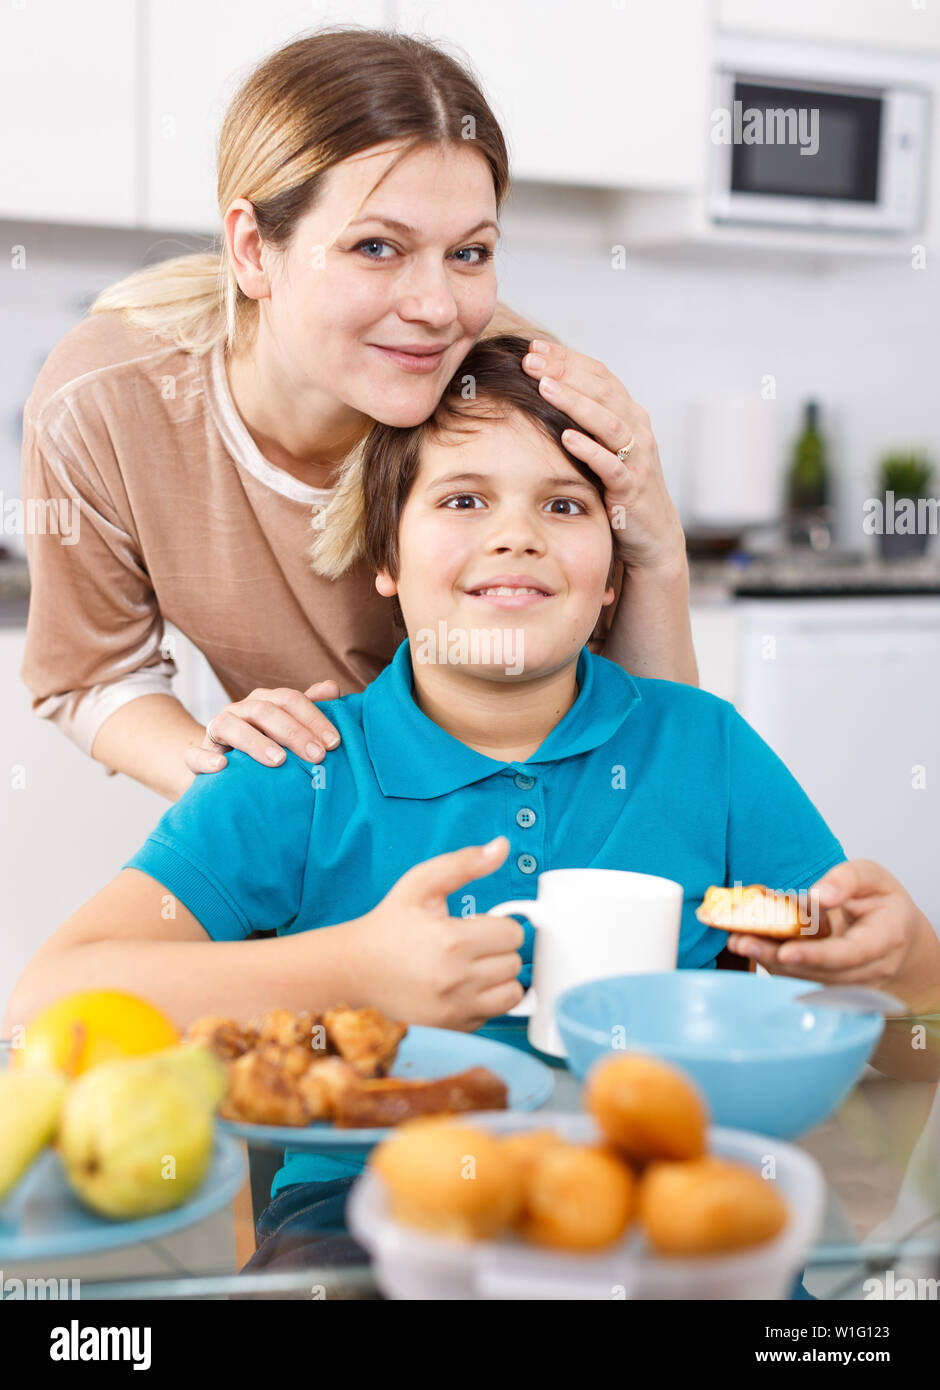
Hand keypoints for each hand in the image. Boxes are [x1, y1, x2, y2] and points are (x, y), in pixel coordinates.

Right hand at [184, 680, 341, 775]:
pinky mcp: (196, 756)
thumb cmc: (265, 745)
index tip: (334, 742)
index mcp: (264, 701)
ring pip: (230, 726)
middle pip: (264, 711)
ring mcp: (216, 731)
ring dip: (256, 742)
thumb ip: (310, 707)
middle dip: (293, 732)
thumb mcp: (288, 727)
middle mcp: (239, 711)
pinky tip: (223, 765)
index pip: (290, 699)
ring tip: (279, 761)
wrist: (224, 768)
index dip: (313, 718)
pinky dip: (207, 759)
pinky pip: (196, 755)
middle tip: (317, 756)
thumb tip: (332, 688)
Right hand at [347, 836, 524, 1029]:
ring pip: (511, 994)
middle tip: (470, 943)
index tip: (478, 924)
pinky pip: (493, 1015)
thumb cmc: (389, 924)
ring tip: (472, 965)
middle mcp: (456, 980)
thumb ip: (464, 863)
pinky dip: (485, 1001)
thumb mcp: (421, 883)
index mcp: (452, 941)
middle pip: (514, 964)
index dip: (498, 924)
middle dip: (498, 950)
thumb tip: (502, 846)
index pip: (513, 934)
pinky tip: (461, 986)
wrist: (354, 969)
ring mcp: (454, 1009)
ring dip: (499, 978)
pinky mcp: (452, 1028)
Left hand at [521, 338, 685, 572]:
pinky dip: (590, 450)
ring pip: (608, 422)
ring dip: (575, 402)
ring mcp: (637, 458)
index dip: (567, 359)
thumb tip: (540, 396)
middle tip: (531, 359)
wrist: (652, 535)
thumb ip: (582, 423)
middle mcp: (637, 429)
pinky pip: (612, 465)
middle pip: (602, 390)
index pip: (598, 375)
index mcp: (628, 414)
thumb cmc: (619, 489)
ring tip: (544, 387)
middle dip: (565, 372)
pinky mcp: (632, 488)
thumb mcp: (603, 448)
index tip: (534, 346)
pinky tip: (567, 437)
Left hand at [726, 859, 939, 1010]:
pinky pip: (800, 976)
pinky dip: (773, 961)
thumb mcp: (873, 877)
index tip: (788, 951)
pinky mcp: (830, 984)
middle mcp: (869, 969)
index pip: (850, 954)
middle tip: (743, 942)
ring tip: (737, 941)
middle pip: (820, 971)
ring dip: (769, 961)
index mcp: (886, 939)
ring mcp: (850, 982)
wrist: (896, 934)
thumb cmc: (883, 902)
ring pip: (806, 978)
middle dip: (779, 958)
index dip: (817, 955)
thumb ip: (848, 879)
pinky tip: (748, 943)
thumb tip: (822, 894)